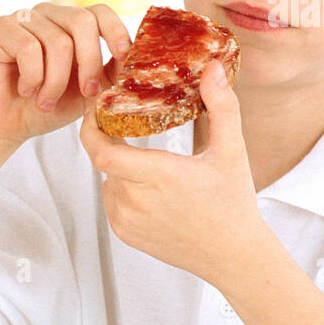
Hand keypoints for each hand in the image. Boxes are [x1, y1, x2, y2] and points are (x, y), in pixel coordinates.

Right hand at [0, 2, 132, 162]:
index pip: (100, 12)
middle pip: (83, 22)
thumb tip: (134, 59)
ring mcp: (24, 19)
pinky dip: (32, 77)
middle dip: (90, 62)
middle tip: (85, 93)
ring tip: (45, 102)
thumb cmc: (43, 109)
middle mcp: (49, 15)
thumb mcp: (86, 92)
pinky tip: (24, 90)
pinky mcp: (1, 28)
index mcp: (71, 26)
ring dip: (56, 81)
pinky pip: (29, 47)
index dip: (116, 32)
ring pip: (58, 41)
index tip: (121, 58)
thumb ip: (109, 72)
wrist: (1, 128)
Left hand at [80, 62, 267, 285]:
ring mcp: (125, 221)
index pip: (102, 152)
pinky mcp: (124, 234)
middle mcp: (135, 201)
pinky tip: (152, 189)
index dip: (90, 129)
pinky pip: (112, 200)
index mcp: (157, 176)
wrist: (232, 256)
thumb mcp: (231, 150)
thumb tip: (214, 68)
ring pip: (108, 179)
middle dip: (114, 140)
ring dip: (121, 167)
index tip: (97, 110)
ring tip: (152, 163)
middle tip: (126, 124)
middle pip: (106, 160)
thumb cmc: (233, 203)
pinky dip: (123, 188)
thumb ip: (222, 105)